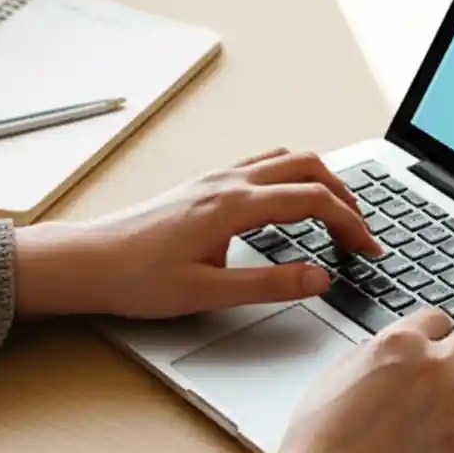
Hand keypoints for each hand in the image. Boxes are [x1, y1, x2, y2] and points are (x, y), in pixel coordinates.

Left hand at [13, 148, 382, 317]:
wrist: (86, 262)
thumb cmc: (136, 277)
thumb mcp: (208, 293)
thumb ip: (270, 286)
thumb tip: (319, 278)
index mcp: (235, 205)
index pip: (314, 201)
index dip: (351, 224)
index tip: (367, 249)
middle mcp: (229, 182)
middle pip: (310, 168)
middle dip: (346, 196)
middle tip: (360, 232)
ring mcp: (218, 179)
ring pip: (288, 159)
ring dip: (322, 181)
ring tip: (338, 214)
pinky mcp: (207, 184)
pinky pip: (265, 165)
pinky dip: (295, 178)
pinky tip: (292, 203)